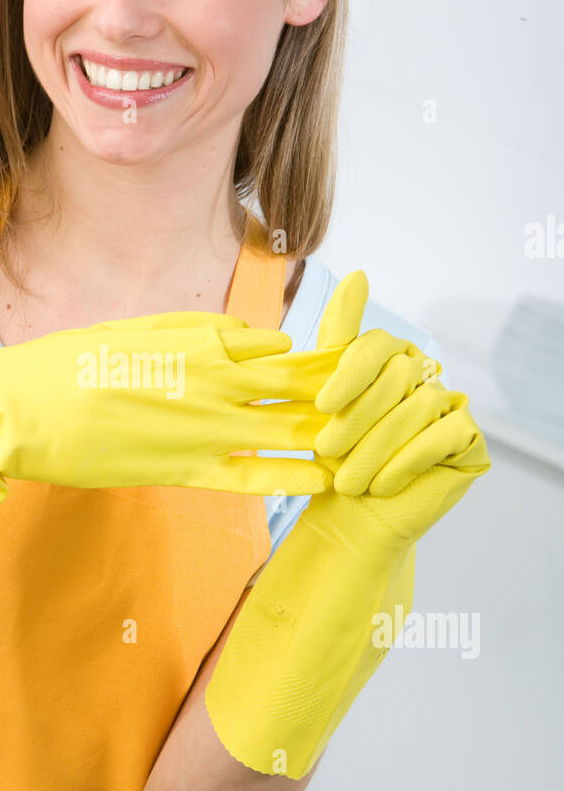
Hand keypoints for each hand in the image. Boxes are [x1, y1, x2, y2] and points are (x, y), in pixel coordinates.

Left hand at [305, 273, 491, 550]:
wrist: (352, 516)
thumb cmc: (336, 457)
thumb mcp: (325, 395)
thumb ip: (341, 335)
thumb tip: (359, 273)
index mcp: (395, 358)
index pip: (378, 347)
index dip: (349, 374)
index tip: (320, 405)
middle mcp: (428, 375)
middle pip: (398, 379)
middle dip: (358, 419)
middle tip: (328, 451)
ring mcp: (453, 406)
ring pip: (418, 410)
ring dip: (377, 448)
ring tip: (349, 481)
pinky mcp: (470, 440)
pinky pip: (446, 436)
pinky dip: (409, 461)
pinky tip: (384, 484)